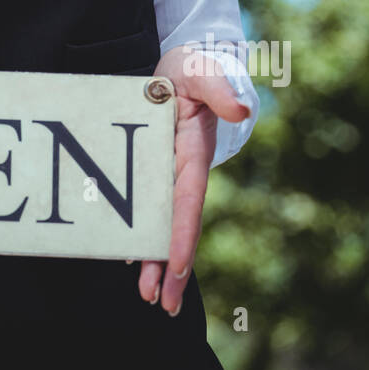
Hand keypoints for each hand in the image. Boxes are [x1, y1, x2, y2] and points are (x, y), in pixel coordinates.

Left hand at [132, 46, 250, 314]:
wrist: (180, 65)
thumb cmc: (193, 68)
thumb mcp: (202, 71)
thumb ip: (217, 89)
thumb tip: (239, 110)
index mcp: (193, 153)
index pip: (188, 202)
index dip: (181, 236)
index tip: (175, 267)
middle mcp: (182, 170)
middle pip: (176, 226)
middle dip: (171, 267)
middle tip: (161, 304)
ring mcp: (168, 173)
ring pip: (161, 224)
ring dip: (154, 260)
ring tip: (147, 296)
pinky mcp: (153, 170)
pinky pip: (148, 208)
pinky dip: (141, 234)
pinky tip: (129, 258)